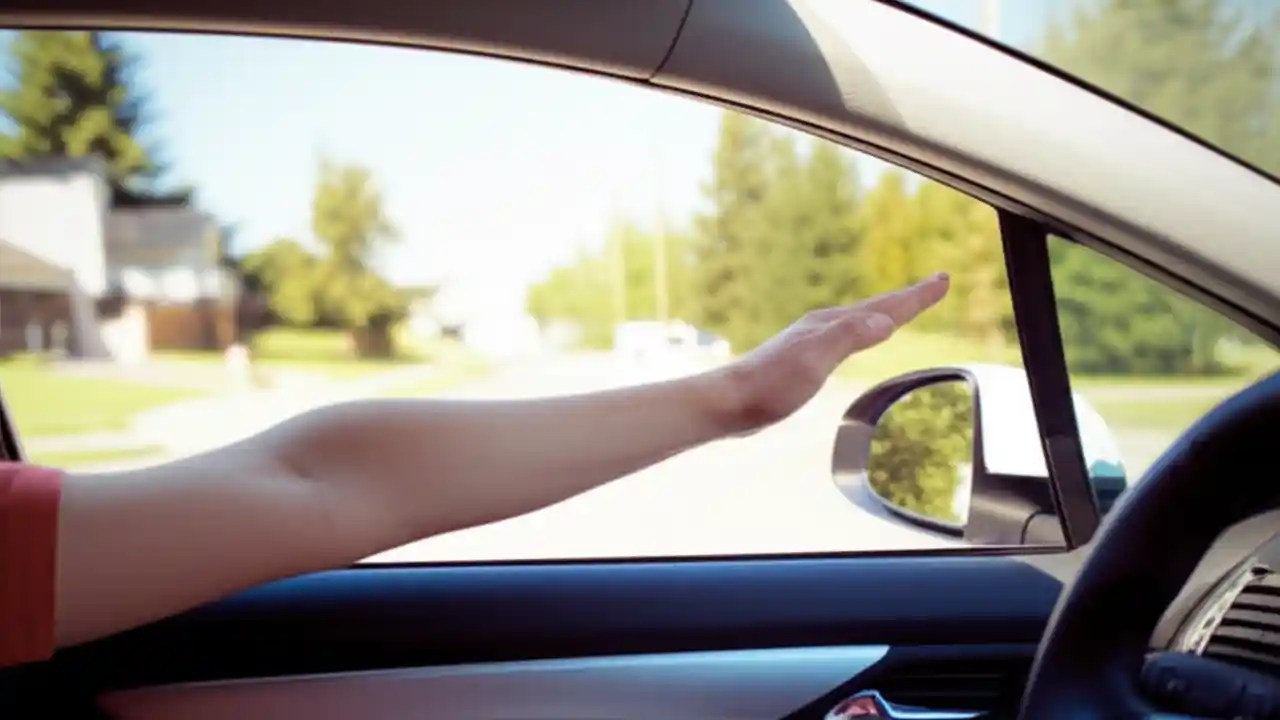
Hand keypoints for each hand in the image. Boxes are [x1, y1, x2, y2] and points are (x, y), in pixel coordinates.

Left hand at [716, 273, 949, 433]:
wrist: (727, 401)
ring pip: (861, 320)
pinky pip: (847, 337)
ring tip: (904, 307)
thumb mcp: (814, 360)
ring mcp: (813, 341)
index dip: (916, 297)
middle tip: (937, 284)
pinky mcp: (803, 359)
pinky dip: (865, 331)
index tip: (943, 280)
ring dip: (887, 311)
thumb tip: (886, 320)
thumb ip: (848, 338)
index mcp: (830, 324)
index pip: (884, 307)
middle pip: (876, 307)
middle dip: (908, 297)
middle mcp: (823, 326)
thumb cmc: (769, 385)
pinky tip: (856, 339)